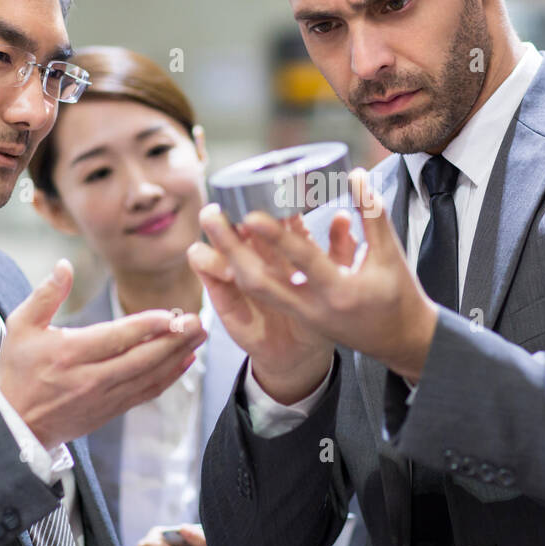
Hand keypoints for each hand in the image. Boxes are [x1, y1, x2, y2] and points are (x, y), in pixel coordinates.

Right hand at [0, 259, 206, 447]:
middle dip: (173, 340)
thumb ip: (45, 295)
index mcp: (69, 354)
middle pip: (141, 358)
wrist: (15, 423)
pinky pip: (146, 393)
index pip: (116, 339)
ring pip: (148, 376)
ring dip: (177, 356)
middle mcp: (90, 378)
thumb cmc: (18, 370)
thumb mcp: (20, 326)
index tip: (170, 315)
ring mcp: (103, 397)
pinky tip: (185, 361)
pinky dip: (169, 377)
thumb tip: (64, 266)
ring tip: (198, 336)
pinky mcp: (110, 410)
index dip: (146, 326)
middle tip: (197, 322)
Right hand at [189, 212, 332, 403]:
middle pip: (242, 216)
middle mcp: (257, 247)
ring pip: (217, 234)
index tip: (278, 195)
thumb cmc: (317, 312)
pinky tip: (225, 268)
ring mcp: (235, 263)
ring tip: (218, 224)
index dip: (274, 198)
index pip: (275, 209)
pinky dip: (208, 259)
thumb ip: (340, 251)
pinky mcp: (217, 283)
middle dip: (240, 206)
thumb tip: (343, 217)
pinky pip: (201, 261)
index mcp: (285, 240)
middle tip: (246, 206)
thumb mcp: (333, 281)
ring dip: (217, 228)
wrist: (297, 350)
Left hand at [198, 168, 437, 380]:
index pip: (303, 260)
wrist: (399, 340)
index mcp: (341, 292)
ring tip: (216, 222)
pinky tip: (235, 238)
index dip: (278, 236)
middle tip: (211, 214)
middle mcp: (313, 307)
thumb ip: (373, 214)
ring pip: (255, 287)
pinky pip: (262, 289)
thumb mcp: (391, 254)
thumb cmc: (398, 294)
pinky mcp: (296, 313)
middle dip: (231, 248)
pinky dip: (246, 265)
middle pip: (259, 280)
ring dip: (231, 256)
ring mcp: (301, 314)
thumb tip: (356, 174)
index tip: (251, 214)